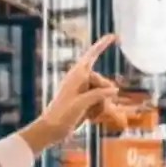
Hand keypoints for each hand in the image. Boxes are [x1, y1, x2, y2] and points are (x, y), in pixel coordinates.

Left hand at [22, 35, 119, 152]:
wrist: (51, 130)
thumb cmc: (63, 114)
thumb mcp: (82, 103)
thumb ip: (100, 94)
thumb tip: (114, 90)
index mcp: (77, 75)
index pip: (92, 55)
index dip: (102, 45)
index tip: (113, 36)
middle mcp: (80, 80)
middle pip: (103, 81)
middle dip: (104, 93)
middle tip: (93, 105)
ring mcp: (82, 92)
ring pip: (103, 93)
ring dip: (101, 105)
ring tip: (90, 115)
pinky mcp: (84, 102)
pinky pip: (100, 102)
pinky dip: (99, 110)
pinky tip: (92, 119)